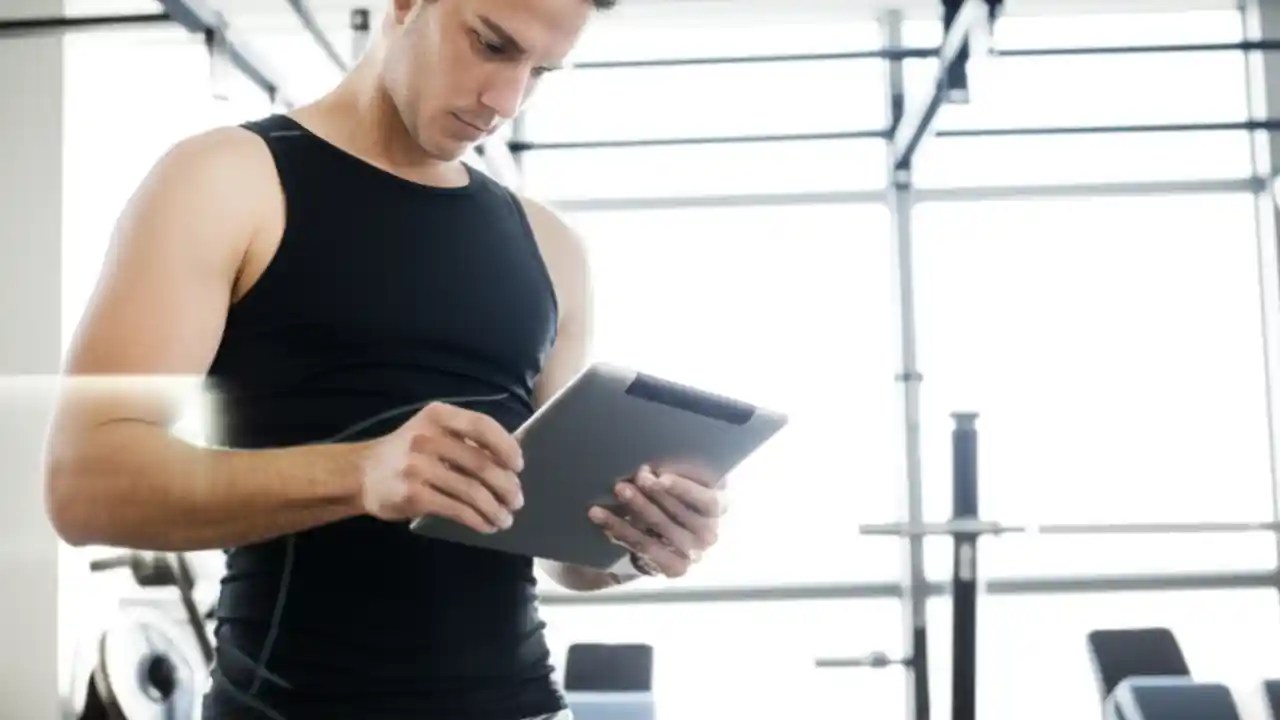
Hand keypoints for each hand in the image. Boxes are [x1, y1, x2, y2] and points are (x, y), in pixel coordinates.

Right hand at [355, 402, 524, 532]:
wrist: (361, 474)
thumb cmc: (407, 452)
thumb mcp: (432, 432)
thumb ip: (463, 440)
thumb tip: (509, 463)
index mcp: (438, 416)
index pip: (481, 425)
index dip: (505, 446)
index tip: (519, 465)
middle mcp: (427, 438)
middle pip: (481, 464)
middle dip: (506, 486)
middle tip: (516, 500)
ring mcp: (418, 467)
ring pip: (471, 491)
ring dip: (495, 508)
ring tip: (505, 518)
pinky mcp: (413, 495)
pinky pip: (456, 509)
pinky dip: (477, 519)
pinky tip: (486, 525)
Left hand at [588, 466, 728, 577]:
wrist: (669, 538)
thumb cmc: (677, 496)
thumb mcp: (685, 481)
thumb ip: (677, 473)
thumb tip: (649, 463)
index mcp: (720, 506)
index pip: (709, 501)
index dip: (684, 489)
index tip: (660, 477)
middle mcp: (711, 533)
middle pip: (681, 513)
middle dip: (655, 494)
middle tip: (635, 477)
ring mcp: (693, 554)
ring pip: (660, 528)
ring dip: (636, 507)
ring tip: (618, 489)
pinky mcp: (674, 567)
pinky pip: (642, 546)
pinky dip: (618, 527)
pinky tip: (599, 513)